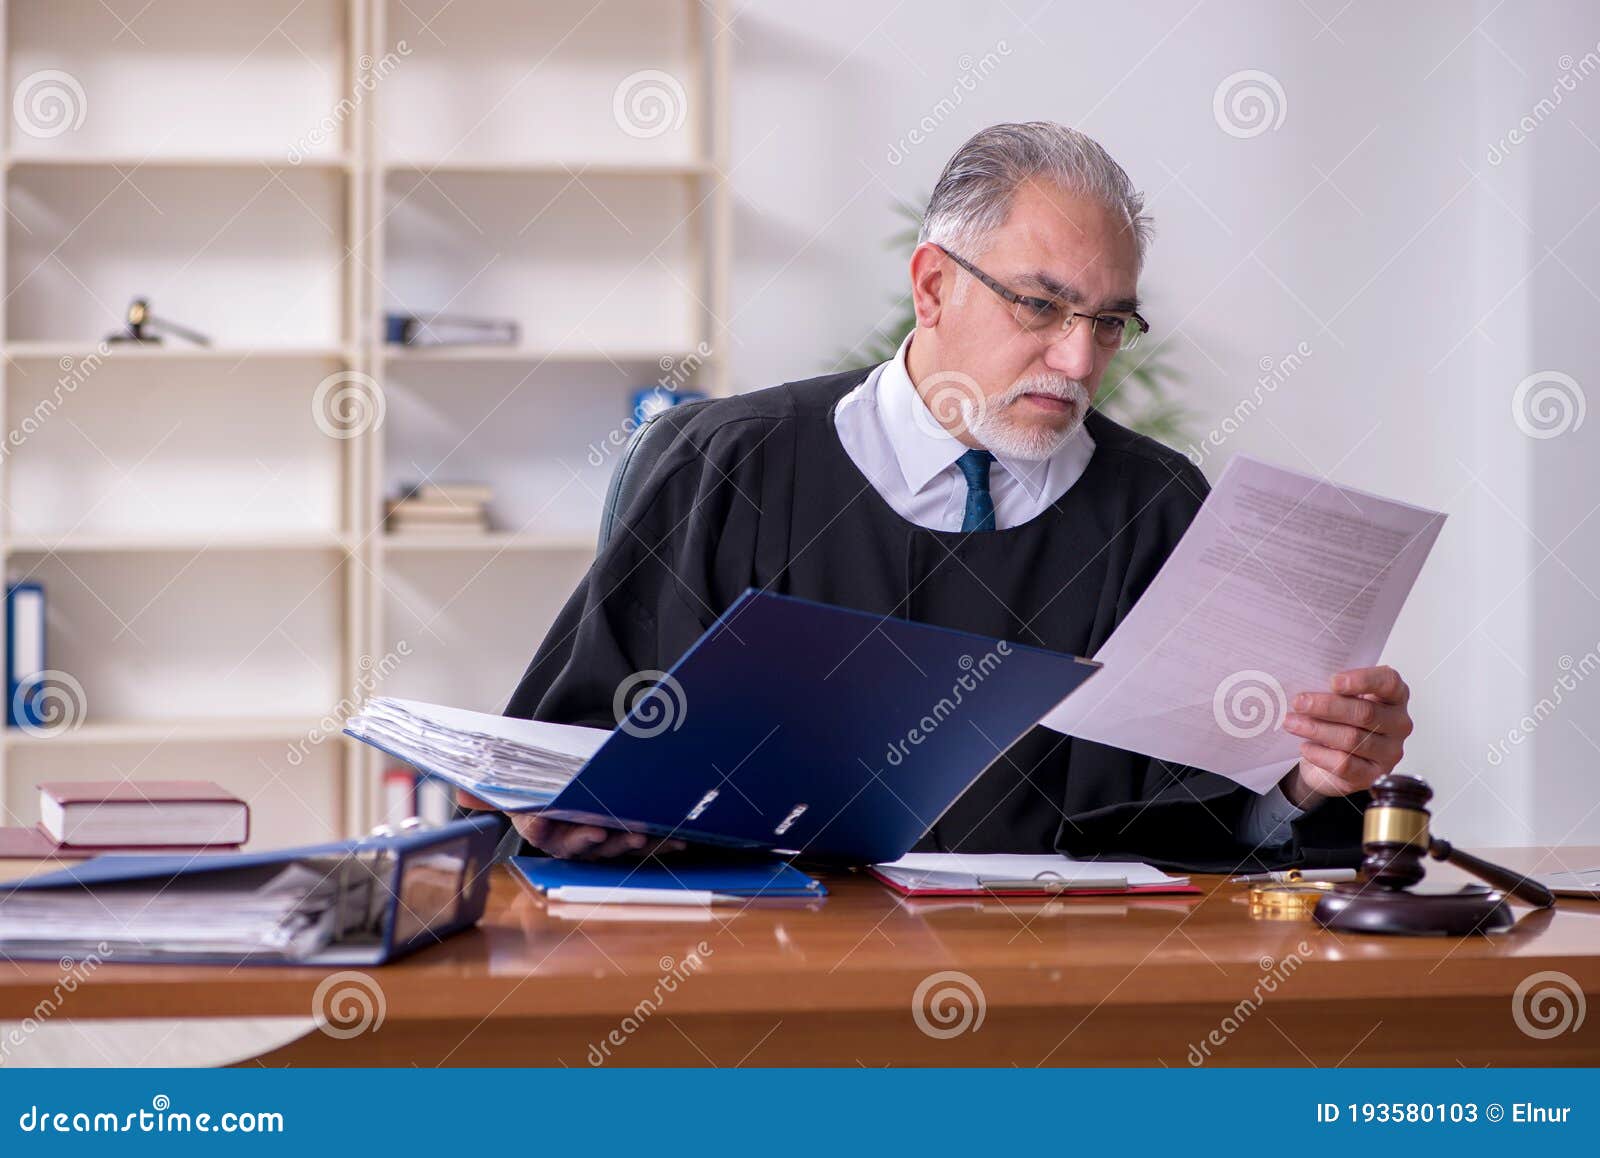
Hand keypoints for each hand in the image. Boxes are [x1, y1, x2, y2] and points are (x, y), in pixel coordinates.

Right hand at [455, 790, 686, 859]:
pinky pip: (646, 845)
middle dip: (589, 840)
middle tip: (599, 832)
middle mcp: (571, 841)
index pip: (538, 832)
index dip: (541, 829)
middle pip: (578, 845)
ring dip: (625, 843)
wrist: (575, 785)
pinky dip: (662, 842)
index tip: (543, 824)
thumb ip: (492, 789)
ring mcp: (602, 844)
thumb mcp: (518, 782)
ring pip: (613, 848)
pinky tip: (677, 839)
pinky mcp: (629, 839)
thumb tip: (459, 790)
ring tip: (638, 833)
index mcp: (541, 827)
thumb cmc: (545, 784)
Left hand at [1280, 665, 1412, 809]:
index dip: (1363, 680)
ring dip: (1317, 729)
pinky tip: (1305, 747)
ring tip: (1292, 723)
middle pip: (1365, 713)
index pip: (1388, 682)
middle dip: (1327, 706)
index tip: (1333, 681)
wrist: (1330, 759)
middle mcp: (1398, 724)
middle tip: (1299, 702)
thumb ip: (1332, 689)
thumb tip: (1306, 683)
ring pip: (1352, 738)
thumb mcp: (1337, 697)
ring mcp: (1389, 752)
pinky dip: (1320, 754)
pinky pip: (1345, 764)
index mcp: (1394, 696)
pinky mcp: (1373, 775)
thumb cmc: (1338, 720)